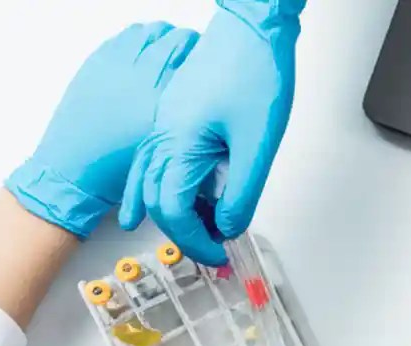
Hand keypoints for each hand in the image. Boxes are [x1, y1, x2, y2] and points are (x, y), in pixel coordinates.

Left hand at [5, 22, 199, 236]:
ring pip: (150, 32)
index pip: (195, 59)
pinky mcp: (97, 61)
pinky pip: (125, 36)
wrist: (76, 170)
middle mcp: (144, 76)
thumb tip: (199, 88)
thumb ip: (185, 117)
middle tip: (189, 54)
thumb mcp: (166, 147)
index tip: (207, 62)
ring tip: (166, 50)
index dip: (204, 57)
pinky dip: (139, 38)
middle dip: (187, 43)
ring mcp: (117, 65)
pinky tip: (142, 52)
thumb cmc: (124, 166)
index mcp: (164, 99)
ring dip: (163, 36)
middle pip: (176, 39)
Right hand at [119, 2, 304, 264]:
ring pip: (152, 180)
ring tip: (200, 231)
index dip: (196, 240)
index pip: (173, 211)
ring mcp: (166, 124)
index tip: (220, 254)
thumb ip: (242, 192)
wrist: (252, 27)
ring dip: (173, 211)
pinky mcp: (176, 116)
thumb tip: (229, 227)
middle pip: (157, 200)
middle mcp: (163, 136)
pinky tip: (180, 198)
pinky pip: (159, 160)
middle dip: (183, 232)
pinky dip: (164, 185)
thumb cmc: (255, 72)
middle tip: (214, 250)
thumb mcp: (258, 144)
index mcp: (178, 144)